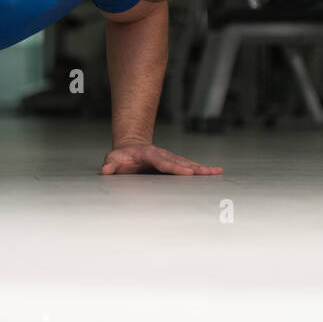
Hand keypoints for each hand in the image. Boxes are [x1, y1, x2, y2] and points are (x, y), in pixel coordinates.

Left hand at [100, 143, 222, 175]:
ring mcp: (170, 158)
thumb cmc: (122, 157)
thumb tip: (106, 170)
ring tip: (216, 172)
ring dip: (202, 168)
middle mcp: (162, 155)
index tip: (186, 172)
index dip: (174, 167)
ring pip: (188, 163)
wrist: (130, 148)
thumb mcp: (113, 159)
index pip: (163, 162)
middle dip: (194, 168)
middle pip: (180, 162)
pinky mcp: (175, 163)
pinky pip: (189, 166)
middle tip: (208, 173)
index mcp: (149, 154)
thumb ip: (110, 165)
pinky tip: (215, 171)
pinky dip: (201, 169)